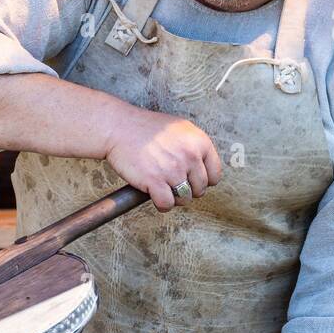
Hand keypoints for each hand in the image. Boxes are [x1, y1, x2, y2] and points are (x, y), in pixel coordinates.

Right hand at [103, 104, 222, 211]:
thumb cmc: (145, 127)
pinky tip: (154, 196)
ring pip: (185, 198)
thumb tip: (203, 167)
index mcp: (200, 142)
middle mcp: (190, 155)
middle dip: (188, 190)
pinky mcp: (155, 181)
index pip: (215, 175)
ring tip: (164, 190)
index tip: (193, 181)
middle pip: (200, 189)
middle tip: (174, 185)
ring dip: (175, 198)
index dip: (203, 181)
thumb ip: (194, 147)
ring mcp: (173, 169)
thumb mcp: (179, 129)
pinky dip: (162, 204)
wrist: (119, 127)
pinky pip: (166, 204)